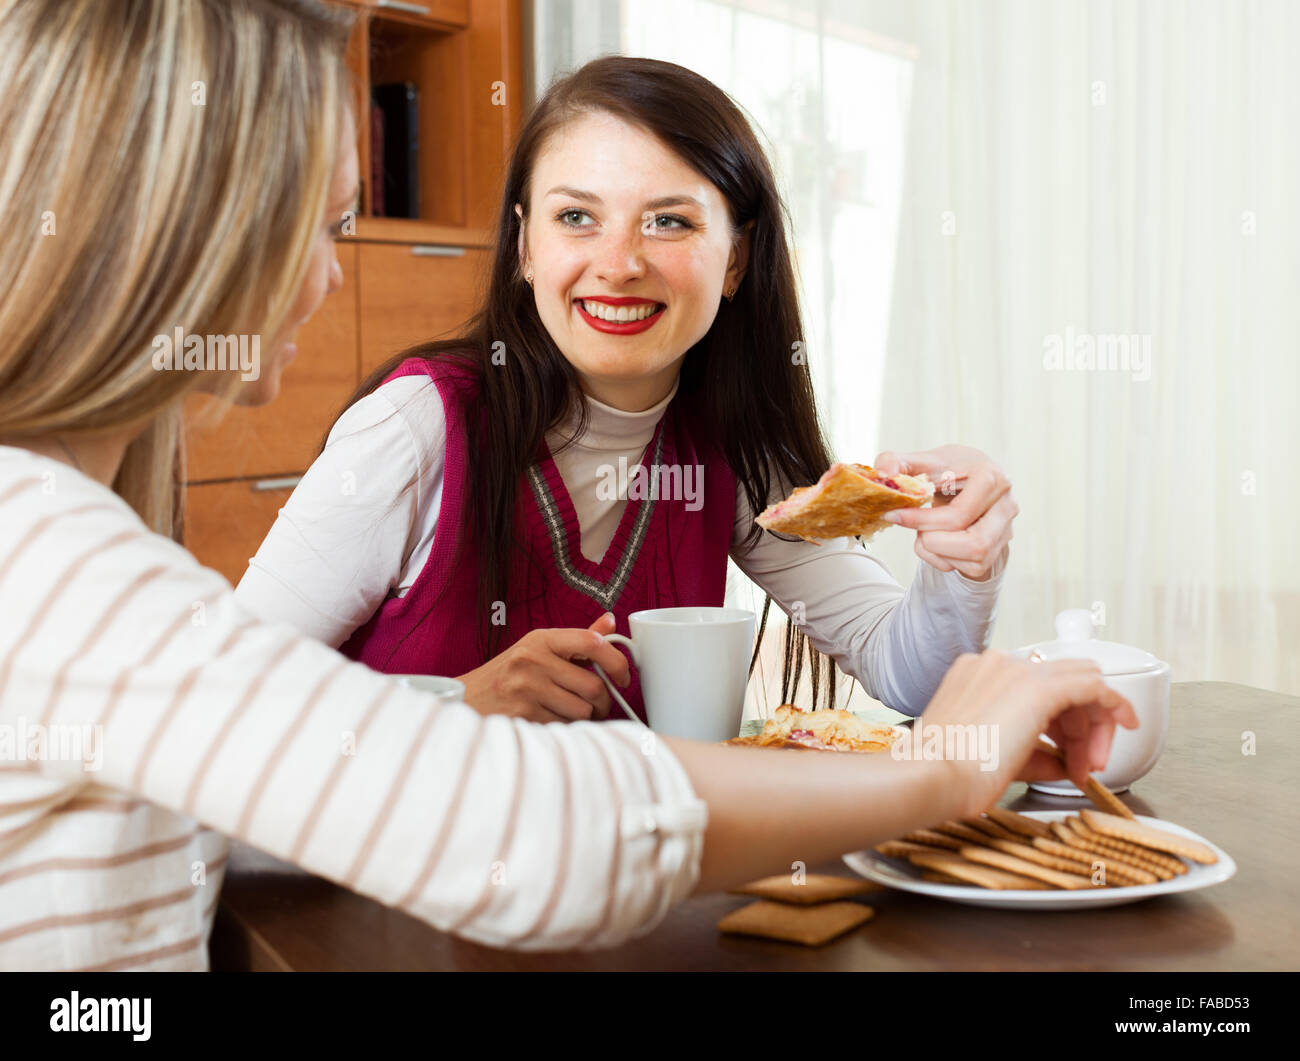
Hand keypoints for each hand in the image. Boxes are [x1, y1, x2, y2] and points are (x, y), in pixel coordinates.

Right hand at [457, 613, 631, 722]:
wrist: (465, 700)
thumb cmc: (507, 675)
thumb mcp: (538, 648)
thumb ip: (577, 639)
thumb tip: (610, 621)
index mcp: (541, 639)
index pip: (592, 642)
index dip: (617, 661)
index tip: (623, 676)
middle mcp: (534, 660)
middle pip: (594, 686)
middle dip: (603, 702)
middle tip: (598, 705)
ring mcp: (527, 688)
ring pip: (583, 711)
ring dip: (585, 718)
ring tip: (571, 712)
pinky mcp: (523, 715)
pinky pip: (564, 727)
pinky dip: (565, 729)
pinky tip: (552, 721)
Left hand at [873, 444, 1017, 580]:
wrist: (970, 483)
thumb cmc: (949, 471)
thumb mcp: (924, 461)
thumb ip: (897, 462)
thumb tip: (881, 470)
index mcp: (991, 478)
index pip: (959, 514)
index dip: (921, 520)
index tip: (894, 515)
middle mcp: (1007, 506)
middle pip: (974, 543)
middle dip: (934, 541)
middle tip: (916, 529)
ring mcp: (1006, 530)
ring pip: (975, 559)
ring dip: (939, 552)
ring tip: (924, 534)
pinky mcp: (998, 548)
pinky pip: (971, 567)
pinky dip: (943, 560)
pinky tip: (935, 542)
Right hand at [919, 649, 1138, 817]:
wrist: (934, 776)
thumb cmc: (948, 773)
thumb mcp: (993, 755)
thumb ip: (1033, 752)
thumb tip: (1064, 763)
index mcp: (976, 673)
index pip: (1036, 684)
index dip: (1061, 724)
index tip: (1067, 756)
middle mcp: (997, 663)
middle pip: (1063, 680)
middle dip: (1081, 724)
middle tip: (1084, 764)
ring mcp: (1017, 672)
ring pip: (1081, 682)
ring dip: (1093, 726)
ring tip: (1089, 766)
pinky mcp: (1040, 688)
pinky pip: (1094, 686)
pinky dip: (1113, 706)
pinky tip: (1126, 724)